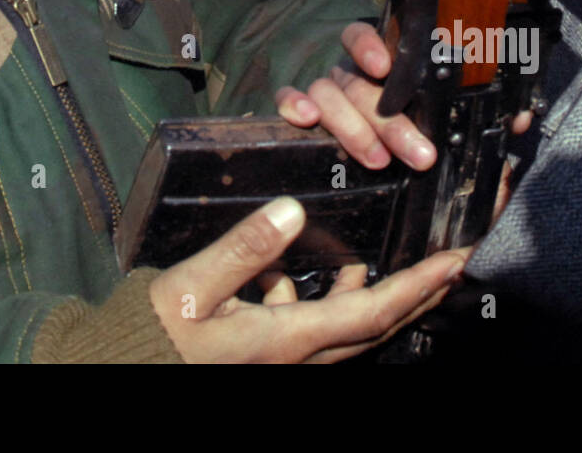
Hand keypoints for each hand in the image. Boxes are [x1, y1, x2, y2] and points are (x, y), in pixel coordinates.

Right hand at [148, 195, 466, 362]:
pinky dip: (319, 300)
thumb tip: (292, 210)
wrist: (124, 372)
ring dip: (373, 298)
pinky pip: (310, 327)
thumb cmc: (156, 337)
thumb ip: (243, 250)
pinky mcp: (266, 355)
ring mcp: (283, 360)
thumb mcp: (192, 288)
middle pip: (375, 326)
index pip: (371, 312)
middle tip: (452, 266)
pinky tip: (291, 275)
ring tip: (388, 265)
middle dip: (418, 295)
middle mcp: (297, 357)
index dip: (419, 287)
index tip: (456, 263)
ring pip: (347, 328)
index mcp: (288, 340)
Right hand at [277, 23, 534, 169]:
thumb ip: (476, 111)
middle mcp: (350, 69)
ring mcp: (325, 87)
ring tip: (377, 160)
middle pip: (358, 81)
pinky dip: (294, 103)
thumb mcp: (444, 109)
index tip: (386, 67)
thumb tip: (522, 122)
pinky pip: (289, 97)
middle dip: (386, 118)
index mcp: (383, 60)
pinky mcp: (303, 107)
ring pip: (329, 94)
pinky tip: (304, 119)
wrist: (378, 137)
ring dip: (353, 128)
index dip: (370, 45)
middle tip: (416, 153)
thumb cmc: (415, 115)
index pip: (364, 34)